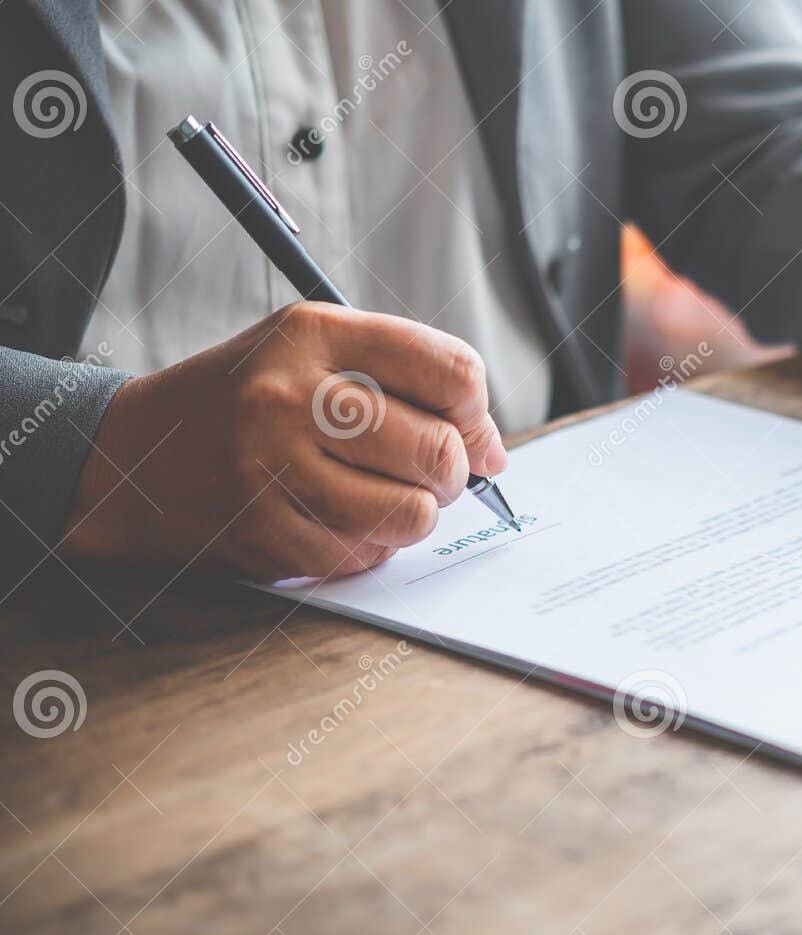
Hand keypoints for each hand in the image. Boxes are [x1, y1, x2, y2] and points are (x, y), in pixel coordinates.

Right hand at [60, 303, 508, 578]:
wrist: (129, 457)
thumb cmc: (244, 402)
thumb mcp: (312, 356)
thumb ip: (407, 382)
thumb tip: (494, 452)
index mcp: (313, 334)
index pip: (449, 369)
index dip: (476, 410)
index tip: (468, 429)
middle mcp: (291, 396)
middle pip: (437, 447)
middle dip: (452, 471)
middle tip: (430, 474)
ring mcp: (273, 467)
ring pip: (412, 512)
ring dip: (414, 514)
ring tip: (384, 498)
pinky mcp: (264, 531)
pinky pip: (365, 555)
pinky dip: (368, 546)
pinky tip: (337, 521)